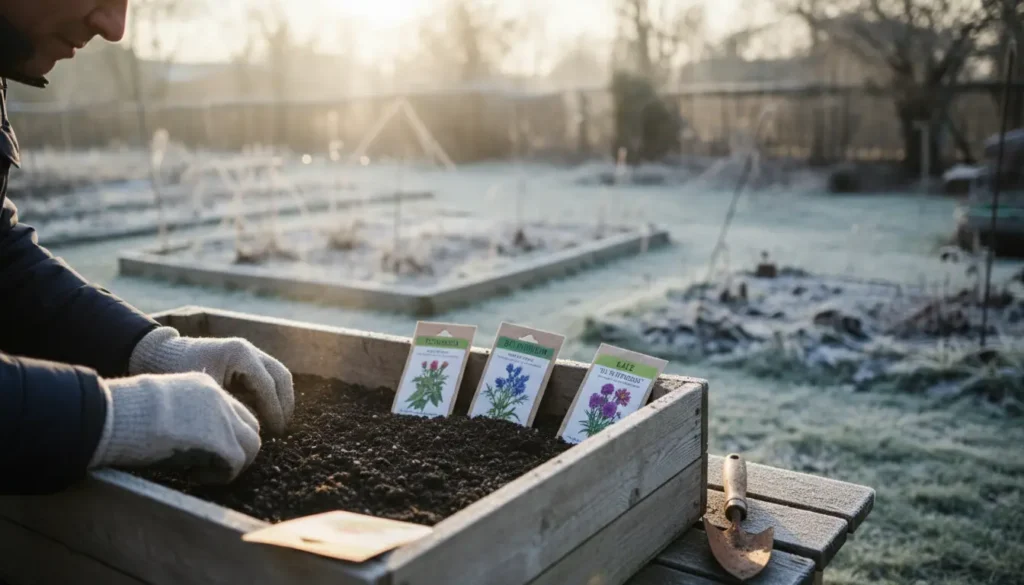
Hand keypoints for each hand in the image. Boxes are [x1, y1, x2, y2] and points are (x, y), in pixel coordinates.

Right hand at [89, 372, 260, 483]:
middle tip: (211, 464)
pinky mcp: (221, 442)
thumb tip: (194, 441)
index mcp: (204, 385)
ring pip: (252, 445)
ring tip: (201, 471)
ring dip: (233, 463)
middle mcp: (220, 398)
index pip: (234, 410)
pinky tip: (193, 475)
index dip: (225, 434)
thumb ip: (186, 416)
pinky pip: (237, 463)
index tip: (203, 449)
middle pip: (251, 426)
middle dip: (238, 448)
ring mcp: (224, 418)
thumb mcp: (163, 405)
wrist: (115, 414)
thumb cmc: (125, 414)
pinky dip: (220, 475)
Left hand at [130, 327, 293, 434]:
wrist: (160, 355)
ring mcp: (249, 353)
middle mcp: (249, 350)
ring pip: (278, 375)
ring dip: (282, 399)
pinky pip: (268, 377)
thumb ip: (227, 407)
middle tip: (282, 430)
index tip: (276, 432)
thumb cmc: (177, 373)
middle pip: (281, 376)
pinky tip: (267, 415)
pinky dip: (272, 395)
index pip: (267, 384)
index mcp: (240, 353)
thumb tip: (247, 430)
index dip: (275, 410)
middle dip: (285, 404)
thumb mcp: (203, 393)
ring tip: (278, 424)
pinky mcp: (246, 361)